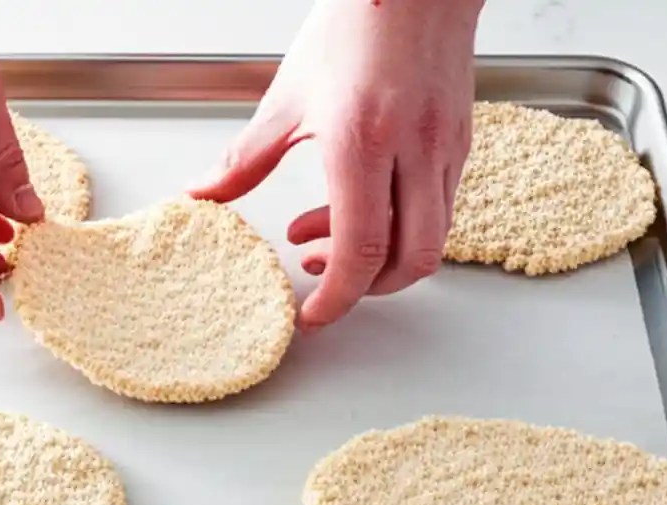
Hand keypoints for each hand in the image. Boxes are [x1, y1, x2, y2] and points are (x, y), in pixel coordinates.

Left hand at [190, 0, 482, 330]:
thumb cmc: (354, 28)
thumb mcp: (286, 98)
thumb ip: (245, 158)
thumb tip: (205, 195)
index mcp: (361, 142)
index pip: (361, 248)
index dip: (338, 296)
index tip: (313, 315)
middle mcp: (413, 151)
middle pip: (410, 260)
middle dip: (366, 288)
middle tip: (321, 278)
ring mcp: (445, 149)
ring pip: (430, 238)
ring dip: (380, 255)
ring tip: (326, 234)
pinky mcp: (461, 144)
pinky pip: (439, 208)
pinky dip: (401, 224)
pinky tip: (361, 202)